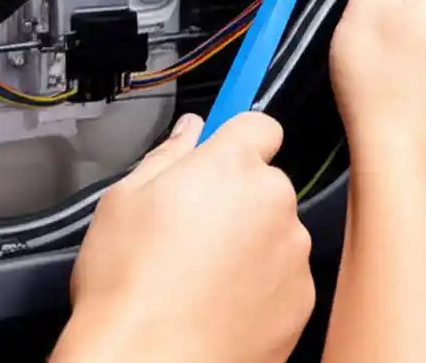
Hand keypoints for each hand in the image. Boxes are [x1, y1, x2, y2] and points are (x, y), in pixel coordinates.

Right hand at [52, 113, 314, 362]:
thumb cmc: (128, 287)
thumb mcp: (123, 202)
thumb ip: (167, 156)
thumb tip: (189, 131)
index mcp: (230, 166)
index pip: (259, 123)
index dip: (237, 138)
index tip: (221, 154)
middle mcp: (274, 201)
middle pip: (266, 183)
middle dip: (237, 198)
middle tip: (191, 228)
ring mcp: (293, 252)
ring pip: (277, 231)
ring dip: (251, 242)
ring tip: (200, 274)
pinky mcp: (302, 298)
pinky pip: (284, 276)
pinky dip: (261, 285)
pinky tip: (219, 303)